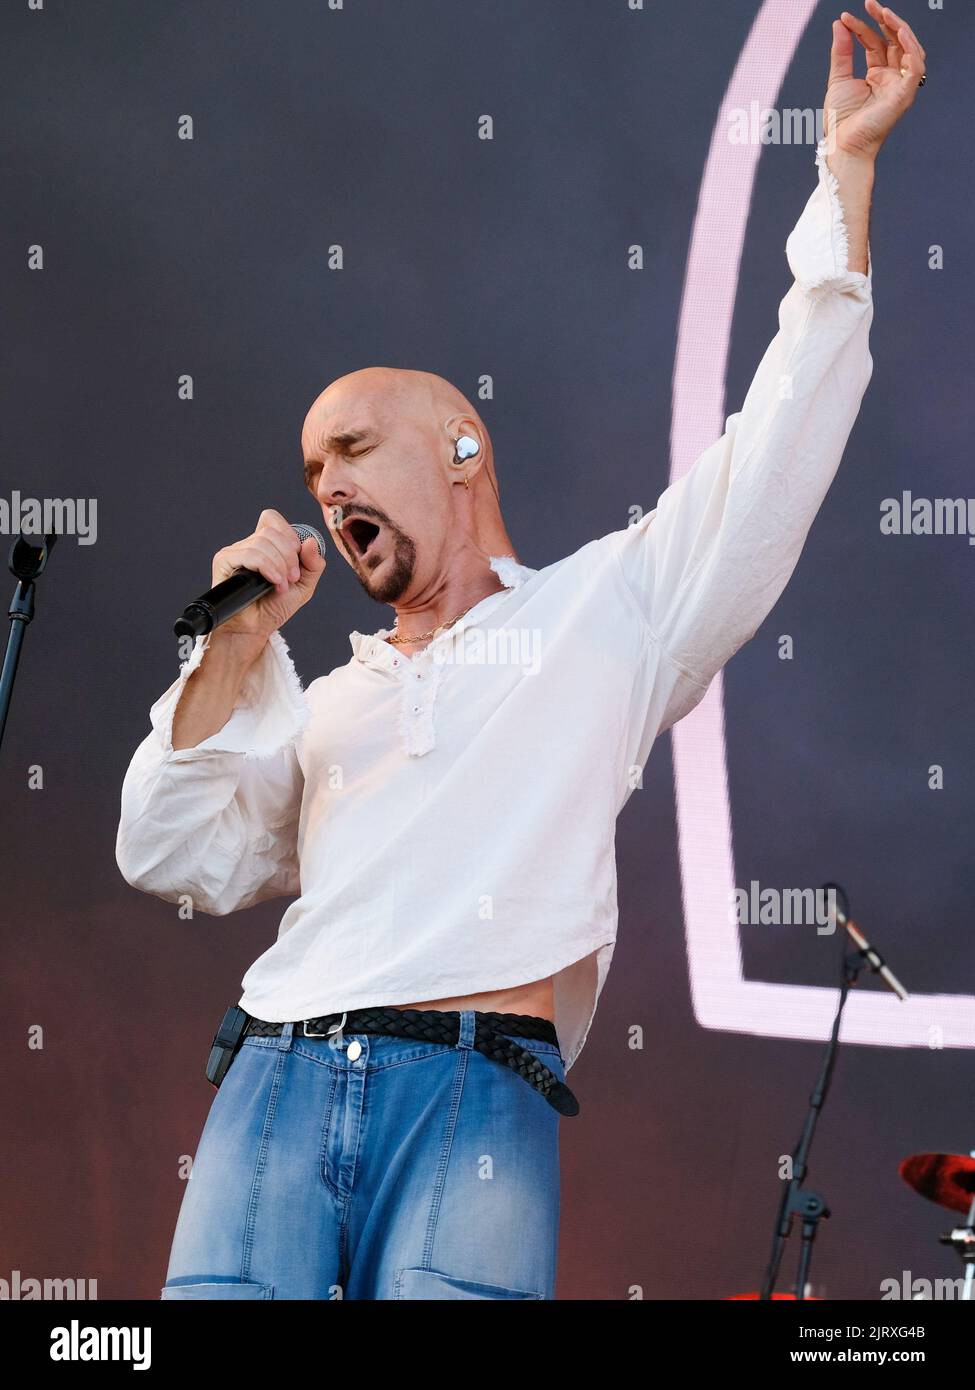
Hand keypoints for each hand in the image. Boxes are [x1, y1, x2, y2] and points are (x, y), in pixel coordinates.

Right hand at [210, 508, 325, 639]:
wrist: (255, 629)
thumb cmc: (274, 608)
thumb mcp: (304, 585)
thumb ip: (313, 564)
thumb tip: (311, 542)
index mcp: (265, 545)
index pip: (272, 519)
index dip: (289, 534)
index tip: (298, 557)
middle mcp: (248, 545)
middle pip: (271, 530)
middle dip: (289, 556)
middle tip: (292, 578)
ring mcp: (235, 552)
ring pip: (262, 542)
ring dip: (279, 565)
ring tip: (282, 586)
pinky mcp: (224, 561)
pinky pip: (249, 554)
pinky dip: (267, 567)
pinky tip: (273, 583)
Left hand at [824, 2, 925, 161]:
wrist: (843, 146)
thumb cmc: (841, 121)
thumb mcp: (838, 79)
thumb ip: (841, 52)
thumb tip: (839, 24)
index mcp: (876, 74)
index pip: (874, 42)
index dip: (861, 28)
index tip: (844, 18)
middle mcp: (891, 77)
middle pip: (894, 41)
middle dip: (884, 20)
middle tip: (870, 3)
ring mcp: (899, 85)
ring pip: (908, 48)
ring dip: (899, 28)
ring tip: (884, 12)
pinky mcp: (905, 94)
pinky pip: (916, 66)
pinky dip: (911, 47)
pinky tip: (900, 32)